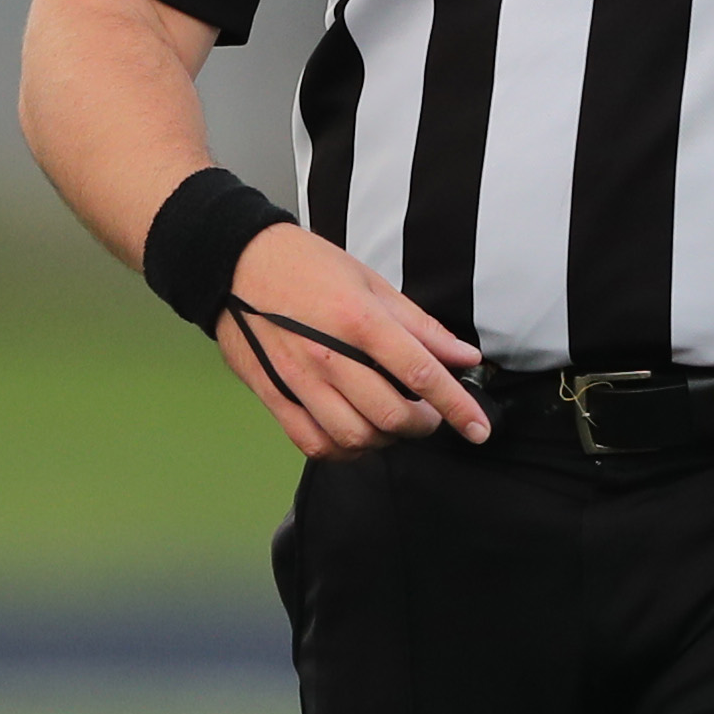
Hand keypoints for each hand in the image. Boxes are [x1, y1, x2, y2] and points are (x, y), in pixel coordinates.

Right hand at [217, 224, 488, 459]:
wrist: (234, 262)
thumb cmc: (305, 265)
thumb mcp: (369, 281)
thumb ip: (419, 325)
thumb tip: (463, 356)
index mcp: (359, 319)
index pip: (421, 373)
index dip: (458, 407)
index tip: (479, 428)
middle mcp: (330, 355)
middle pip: (391, 415)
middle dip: (423, 424)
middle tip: (428, 414)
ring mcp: (299, 380)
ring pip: (355, 437)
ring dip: (385, 439)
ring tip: (391, 423)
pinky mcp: (274, 395)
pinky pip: (314, 444)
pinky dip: (343, 450)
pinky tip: (355, 435)